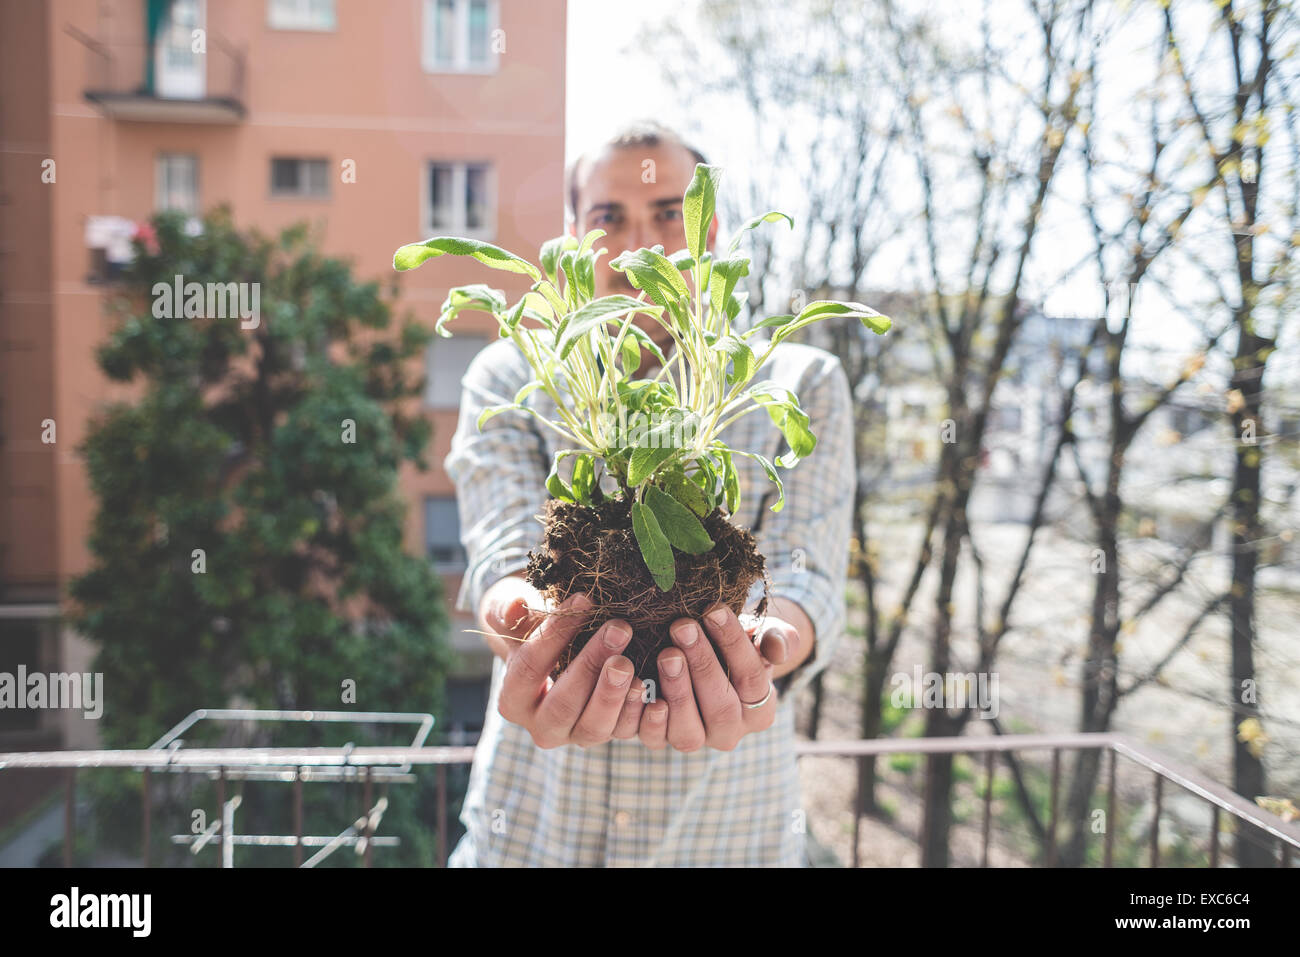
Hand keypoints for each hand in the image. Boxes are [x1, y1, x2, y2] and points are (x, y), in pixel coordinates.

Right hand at [489, 589, 647, 749]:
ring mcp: (575, 736)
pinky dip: (637, 711)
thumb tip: (517, 604)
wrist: (561, 655)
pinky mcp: (606, 736)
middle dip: (591, 664)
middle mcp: (541, 727)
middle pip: (563, 703)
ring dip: (614, 693)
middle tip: (619, 629)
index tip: (584, 600)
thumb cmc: (536, 632)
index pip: (529, 668)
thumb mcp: (518, 619)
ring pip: (594, 726)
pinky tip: (648, 685)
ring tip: (630, 661)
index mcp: (512, 700)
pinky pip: (622, 732)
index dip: (555, 635)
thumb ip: (508, 611)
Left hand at [639, 603, 798, 751]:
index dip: (734, 645)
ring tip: (667, 654)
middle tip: (683, 627)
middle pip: (721, 707)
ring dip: (677, 690)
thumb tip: (776, 648)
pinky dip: (648, 718)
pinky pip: (655, 739)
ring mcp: (697, 740)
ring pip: (689, 729)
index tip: (715, 611)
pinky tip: (641, 685)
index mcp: (760, 711)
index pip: (752, 680)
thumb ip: (779, 639)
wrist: (705, 656)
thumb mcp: (763, 636)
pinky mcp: (662, 741)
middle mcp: (730, 733)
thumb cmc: (735, 645)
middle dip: (702, 664)